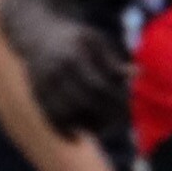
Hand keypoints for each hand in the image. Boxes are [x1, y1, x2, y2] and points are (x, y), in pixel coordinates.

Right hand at [19, 22, 131, 138]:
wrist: (34, 33)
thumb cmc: (74, 38)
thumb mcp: (95, 40)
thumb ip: (113, 60)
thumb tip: (137, 74)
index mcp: (73, 57)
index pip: (98, 85)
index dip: (114, 99)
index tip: (128, 106)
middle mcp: (55, 73)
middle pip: (82, 102)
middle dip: (104, 115)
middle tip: (120, 122)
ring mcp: (42, 85)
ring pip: (64, 114)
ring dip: (84, 125)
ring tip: (102, 128)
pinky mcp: (35, 94)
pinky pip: (48, 117)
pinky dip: (62, 131)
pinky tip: (76, 137)